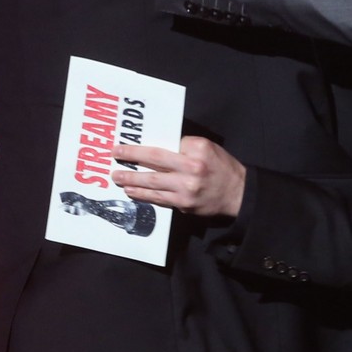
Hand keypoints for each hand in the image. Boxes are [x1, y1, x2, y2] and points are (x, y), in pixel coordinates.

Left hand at [111, 137, 246, 217]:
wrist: (237, 193)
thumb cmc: (222, 167)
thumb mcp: (208, 148)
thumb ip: (186, 147)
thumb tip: (160, 149)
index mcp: (197, 151)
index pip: (166, 146)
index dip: (144, 148)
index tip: (126, 146)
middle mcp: (191, 169)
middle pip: (154, 162)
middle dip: (131, 159)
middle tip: (114, 156)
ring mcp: (186, 189)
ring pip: (153, 183)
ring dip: (132, 180)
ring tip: (117, 177)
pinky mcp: (183, 204)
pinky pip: (158, 198)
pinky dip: (143, 195)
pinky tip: (132, 192)